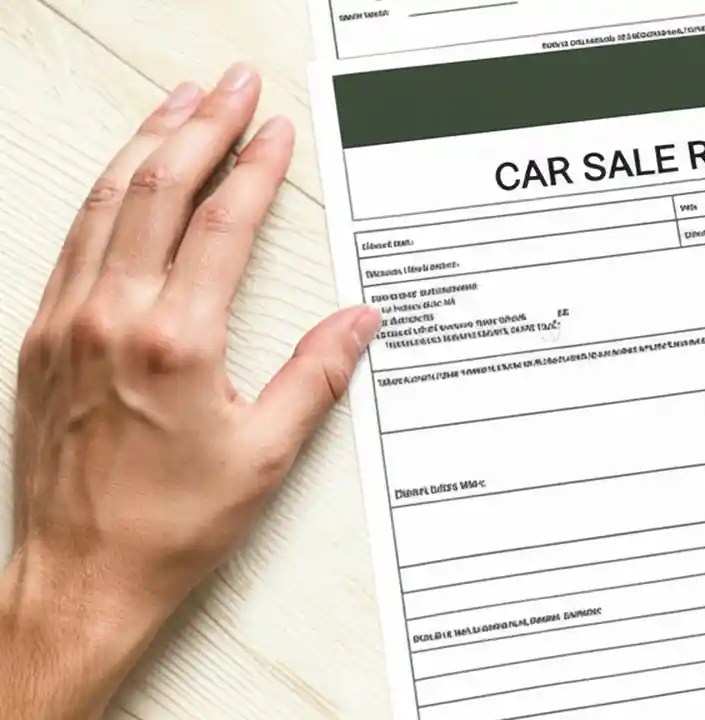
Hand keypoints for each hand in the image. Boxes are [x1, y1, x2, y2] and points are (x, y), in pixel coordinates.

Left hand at [1, 64, 378, 718]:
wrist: (80, 577)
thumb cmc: (168, 526)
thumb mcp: (265, 454)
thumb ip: (316, 375)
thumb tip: (358, 319)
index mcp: (175, 341)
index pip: (222, 224)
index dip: (253, 167)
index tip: (272, 130)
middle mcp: (112, 318)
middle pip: (159, 191)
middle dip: (200, 126)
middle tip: (230, 85)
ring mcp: (66, 324)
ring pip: (105, 203)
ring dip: (145, 145)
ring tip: (177, 104)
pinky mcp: (39, 340)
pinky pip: (72, 240)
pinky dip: (103, 194)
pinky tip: (120, 178)